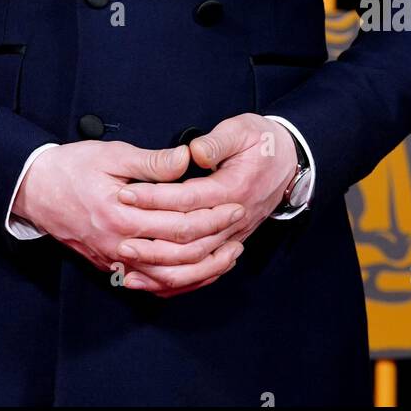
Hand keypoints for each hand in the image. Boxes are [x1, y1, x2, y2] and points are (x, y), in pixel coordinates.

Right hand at [12, 140, 250, 294]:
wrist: (35, 190)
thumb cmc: (71, 168)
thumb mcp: (112, 155)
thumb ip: (152, 162)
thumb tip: (186, 159)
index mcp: (122, 214)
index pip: (179, 221)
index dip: (211, 214)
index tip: (233, 203)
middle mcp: (120, 244)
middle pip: (179, 252)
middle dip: (214, 239)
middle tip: (237, 223)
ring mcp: (115, 261)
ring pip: (167, 278)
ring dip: (202, 269)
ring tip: (228, 255)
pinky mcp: (111, 268)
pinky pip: (150, 285)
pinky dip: (177, 284)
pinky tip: (196, 275)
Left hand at [113, 114, 296, 295]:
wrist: (291, 163)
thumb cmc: (263, 142)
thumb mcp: (242, 130)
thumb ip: (217, 142)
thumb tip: (193, 152)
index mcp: (233, 188)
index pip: (187, 199)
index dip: (154, 197)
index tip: (126, 193)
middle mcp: (234, 218)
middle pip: (189, 238)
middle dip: (152, 239)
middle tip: (119, 237)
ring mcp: (234, 235)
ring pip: (196, 261)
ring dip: (161, 265)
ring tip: (129, 263)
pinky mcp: (230, 243)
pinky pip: (205, 270)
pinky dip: (180, 279)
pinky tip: (156, 280)